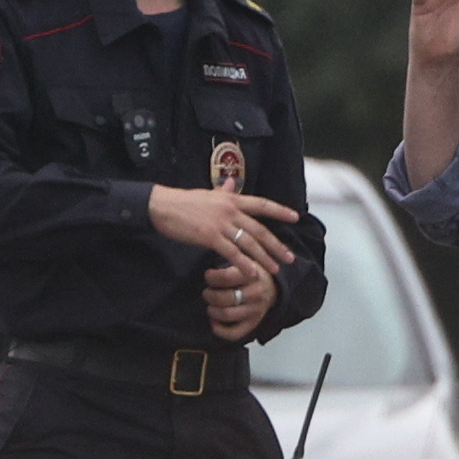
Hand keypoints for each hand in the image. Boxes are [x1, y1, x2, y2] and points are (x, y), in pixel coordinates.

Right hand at [148, 179, 293, 279]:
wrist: (163, 206)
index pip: (261, 204)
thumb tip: (232, 184)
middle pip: (259, 229)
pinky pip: (231, 253)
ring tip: (274, 270)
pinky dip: (243, 264)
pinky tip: (251, 273)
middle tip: (289, 258)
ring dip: (263, 258)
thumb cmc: (183, 201)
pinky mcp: (210, 236)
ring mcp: (221, 223)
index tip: (295, 216)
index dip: (279, 210)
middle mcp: (230, 209)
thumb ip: (223, 191)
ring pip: (248, 243)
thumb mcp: (207, 194)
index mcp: (231, 198)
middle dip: (276, 245)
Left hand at [200, 246, 276, 340]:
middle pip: (225, 298)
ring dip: (212, 311)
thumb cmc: (254, 271)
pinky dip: (220, 330)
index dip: (212, 277)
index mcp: (254, 274)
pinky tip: (214, 321)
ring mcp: (256, 310)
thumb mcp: (248, 258)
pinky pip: (234, 333)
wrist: (274, 288)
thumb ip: (234, 255)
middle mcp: (257, 294)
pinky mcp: (253, 324)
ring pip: (227, 315)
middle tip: (207, 292)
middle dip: (209, 295)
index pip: (226, 277)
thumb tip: (212, 244)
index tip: (208, 275)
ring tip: (210, 305)